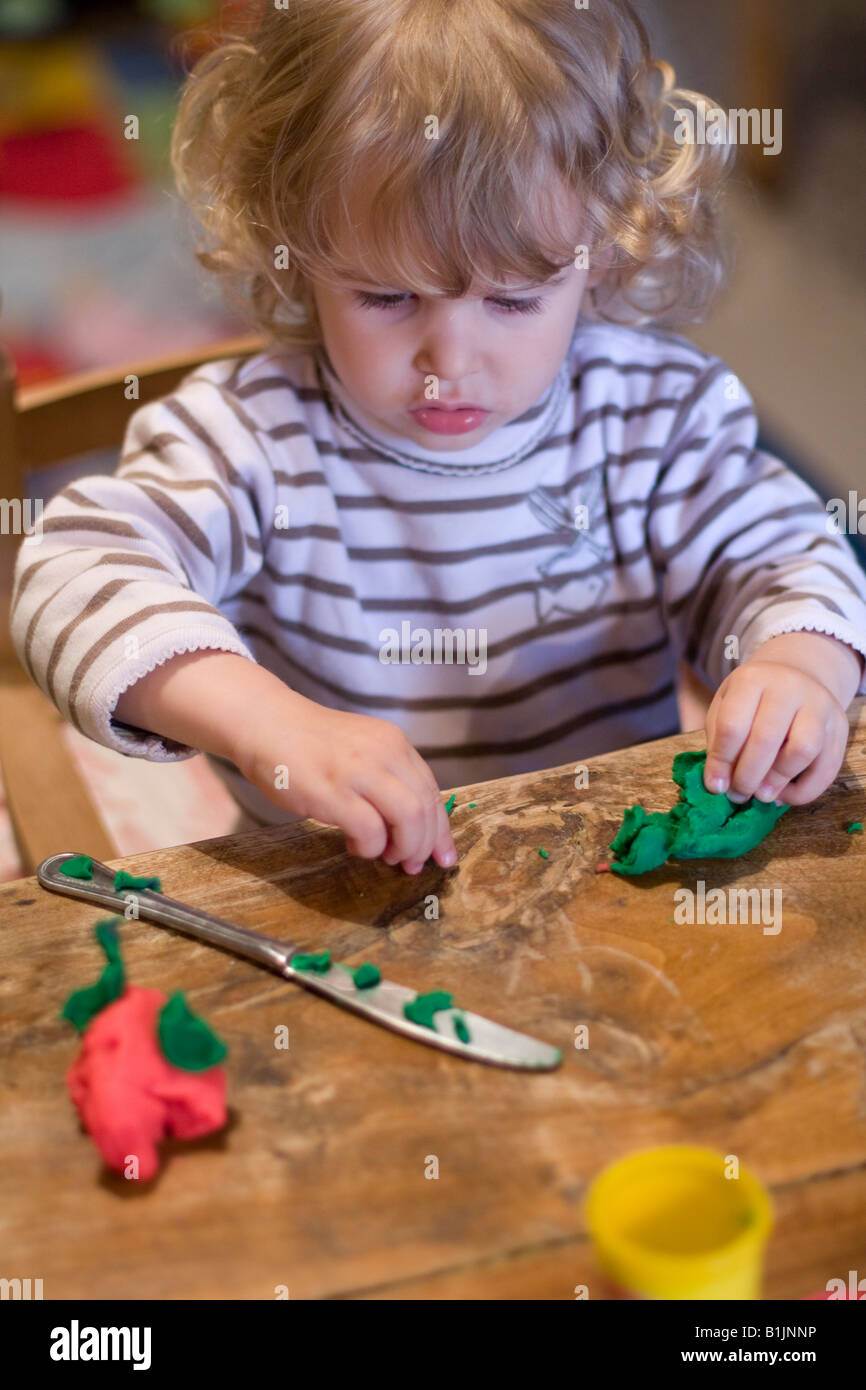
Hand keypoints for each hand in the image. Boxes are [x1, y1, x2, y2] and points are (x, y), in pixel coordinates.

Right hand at [235, 689, 457, 873]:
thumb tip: (413, 824)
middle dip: (423, 845)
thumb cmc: (310, 743)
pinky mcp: (331, 792)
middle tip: (410, 864)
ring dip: (403, 848)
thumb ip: (387, 776)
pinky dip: (369, 847)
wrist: (267, 723)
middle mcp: (383, 753)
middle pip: (425, 809)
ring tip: (384, 856)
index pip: (432, 791)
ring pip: (407, 819)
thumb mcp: (361, 748)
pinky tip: (353, 845)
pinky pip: (369, 830)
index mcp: (394, 743)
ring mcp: (357, 771)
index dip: (440, 829)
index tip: (442, 855)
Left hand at [702, 633, 859, 805]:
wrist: (797, 675)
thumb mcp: (726, 705)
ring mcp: (819, 705)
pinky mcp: (840, 727)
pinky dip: (803, 791)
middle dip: (748, 776)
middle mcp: (789, 687)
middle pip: (767, 739)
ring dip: (777, 781)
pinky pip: (826, 769)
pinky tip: (783, 795)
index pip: (732, 725)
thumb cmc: (752, 698)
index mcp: (753, 679)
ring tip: (760, 794)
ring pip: (802, 751)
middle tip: (737, 794)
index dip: (721, 761)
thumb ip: (719, 741)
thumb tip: (720, 784)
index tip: (715, 786)